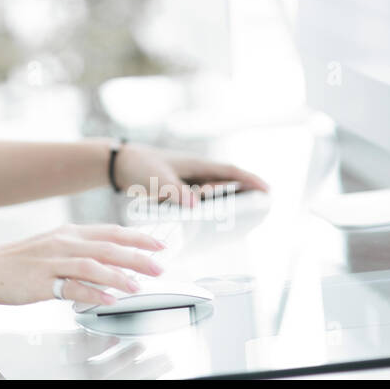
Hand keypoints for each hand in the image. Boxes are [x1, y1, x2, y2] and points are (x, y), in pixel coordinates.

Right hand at [0, 223, 166, 305]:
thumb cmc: (19, 261)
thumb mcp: (52, 247)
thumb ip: (79, 252)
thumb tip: (109, 261)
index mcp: (68, 233)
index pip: (110, 232)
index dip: (137, 238)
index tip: (158, 245)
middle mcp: (63, 242)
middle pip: (107, 247)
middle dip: (137, 256)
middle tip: (159, 266)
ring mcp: (52, 261)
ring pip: (93, 265)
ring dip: (118, 276)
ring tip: (138, 287)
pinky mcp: (42, 280)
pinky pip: (73, 287)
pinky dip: (94, 293)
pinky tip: (109, 300)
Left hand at [111, 140, 269, 207]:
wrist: (122, 165)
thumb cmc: (141, 165)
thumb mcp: (157, 178)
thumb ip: (176, 191)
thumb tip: (196, 204)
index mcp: (196, 164)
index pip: (229, 171)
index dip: (250, 180)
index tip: (267, 189)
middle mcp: (197, 172)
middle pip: (228, 183)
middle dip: (246, 194)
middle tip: (262, 208)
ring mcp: (191, 181)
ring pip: (217, 193)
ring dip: (229, 204)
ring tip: (244, 220)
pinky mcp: (183, 191)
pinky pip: (204, 201)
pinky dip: (212, 210)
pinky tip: (215, 224)